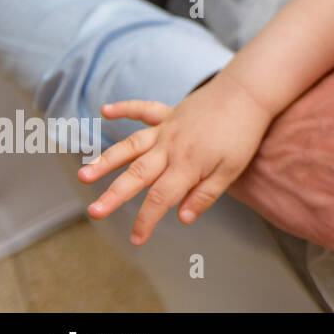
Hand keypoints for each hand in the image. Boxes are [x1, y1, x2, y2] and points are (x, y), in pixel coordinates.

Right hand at [78, 72, 274, 244]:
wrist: (249, 94)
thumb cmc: (243, 135)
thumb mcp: (232, 170)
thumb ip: (205, 194)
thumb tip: (182, 218)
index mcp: (188, 165)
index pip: (161, 198)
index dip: (147, 220)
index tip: (136, 239)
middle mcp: (171, 147)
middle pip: (138, 175)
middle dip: (114, 195)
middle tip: (94, 212)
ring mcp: (167, 129)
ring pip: (131, 146)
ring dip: (106, 160)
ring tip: (85, 174)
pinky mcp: (170, 113)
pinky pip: (144, 109)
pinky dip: (125, 108)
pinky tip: (105, 110)